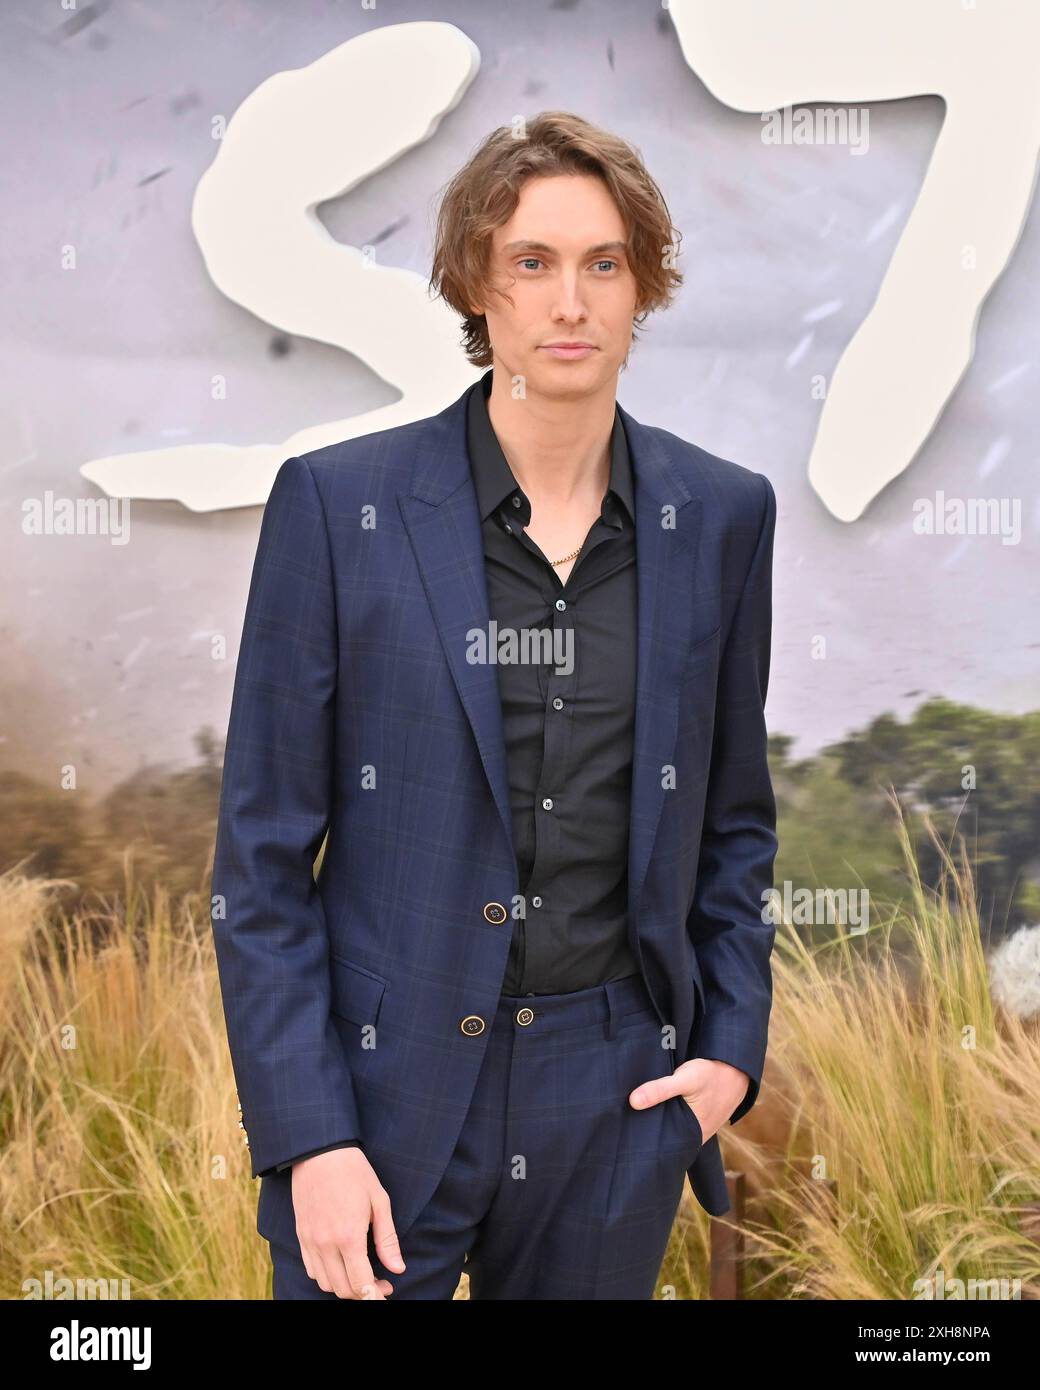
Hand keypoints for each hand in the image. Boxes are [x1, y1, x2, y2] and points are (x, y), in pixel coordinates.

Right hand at [291, 1146, 405, 1297]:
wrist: (320, 1152)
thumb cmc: (354, 1173)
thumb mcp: (379, 1201)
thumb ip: (387, 1239)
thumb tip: (398, 1269)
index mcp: (349, 1237)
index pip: (361, 1284)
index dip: (376, 1293)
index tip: (387, 1288)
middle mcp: (326, 1244)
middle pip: (343, 1289)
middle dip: (362, 1292)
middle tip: (378, 1281)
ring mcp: (310, 1241)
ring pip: (325, 1283)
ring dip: (344, 1285)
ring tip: (359, 1272)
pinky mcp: (300, 1236)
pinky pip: (311, 1269)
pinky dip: (326, 1275)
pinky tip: (340, 1263)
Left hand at [628, 1057, 749, 1143]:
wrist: (737, 1068)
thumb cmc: (712, 1074)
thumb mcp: (686, 1079)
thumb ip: (660, 1089)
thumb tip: (633, 1102)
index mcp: (692, 1136)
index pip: (663, 1149)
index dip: (645, 1146)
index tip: (624, 1141)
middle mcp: (694, 1136)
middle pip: (665, 1139)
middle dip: (648, 1134)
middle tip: (622, 1128)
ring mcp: (696, 1127)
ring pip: (671, 1129)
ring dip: (658, 1122)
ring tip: (631, 1118)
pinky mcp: (696, 1117)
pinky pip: (677, 1120)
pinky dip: (667, 1114)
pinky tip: (652, 1107)